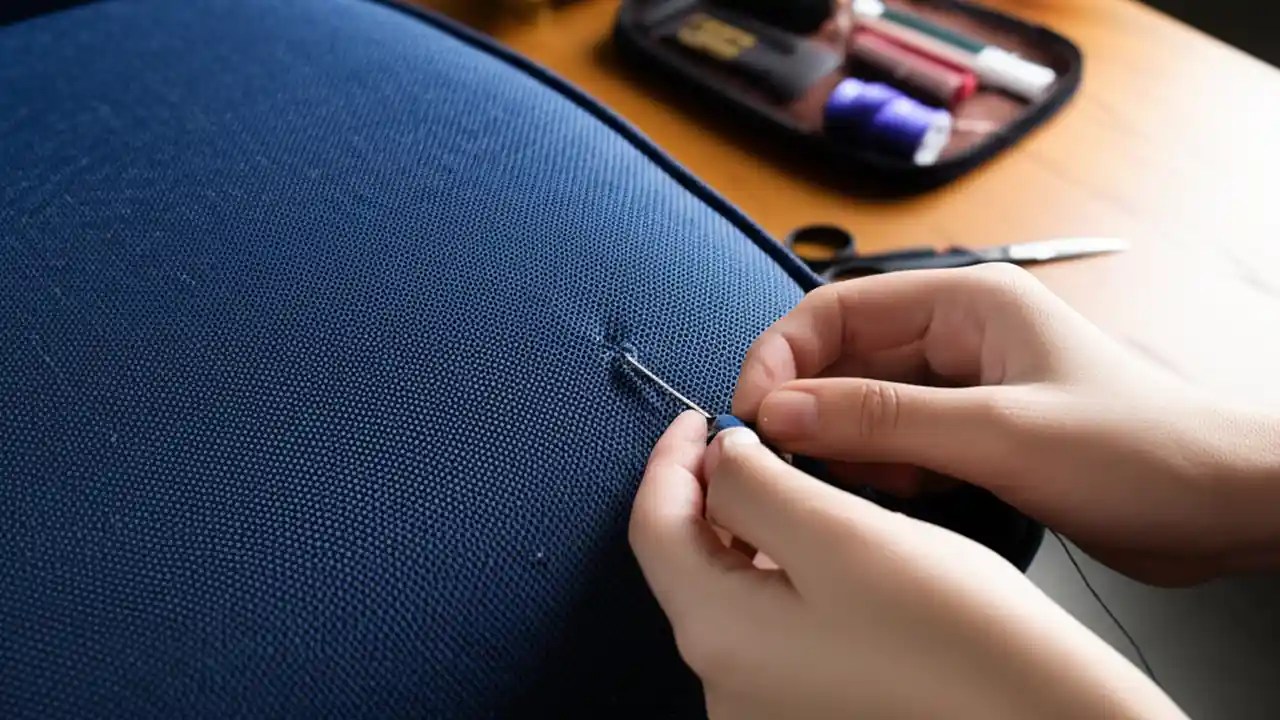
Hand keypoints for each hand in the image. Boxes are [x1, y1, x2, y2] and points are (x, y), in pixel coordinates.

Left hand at [629, 411, 1185, 718]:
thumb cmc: (956, 632)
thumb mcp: (841, 533)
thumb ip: (756, 486)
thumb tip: (718, 457)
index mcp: (717, 637)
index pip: (652, 528)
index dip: (671, 460)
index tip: (703, 417)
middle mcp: (724, 687)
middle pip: (688, 565)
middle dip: (712, 494)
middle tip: (752, 440)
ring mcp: (763, 710)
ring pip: (731, 596)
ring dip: (748, 535)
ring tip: (791, 485)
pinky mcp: (806, 714)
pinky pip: (769, 633)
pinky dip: (779, 580)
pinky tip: (820, 553)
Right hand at [732, 264, 1279, 584]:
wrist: (1220, 505)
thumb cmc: (1139, 450)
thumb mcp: (997, 434)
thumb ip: (881, 420)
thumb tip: (778, 409)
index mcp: (964, 301)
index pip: (835, 310)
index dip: (782, 357)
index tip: (753, 412)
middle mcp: (955, 335)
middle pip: (841, 360)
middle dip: (811, 410)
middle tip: (792, 463)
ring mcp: (962, 386)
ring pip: (861, 406)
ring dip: (848, 447)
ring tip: (879, 485)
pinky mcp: (971, 433)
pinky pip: (895, 443)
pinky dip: (884, 471)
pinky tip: (913, 495)